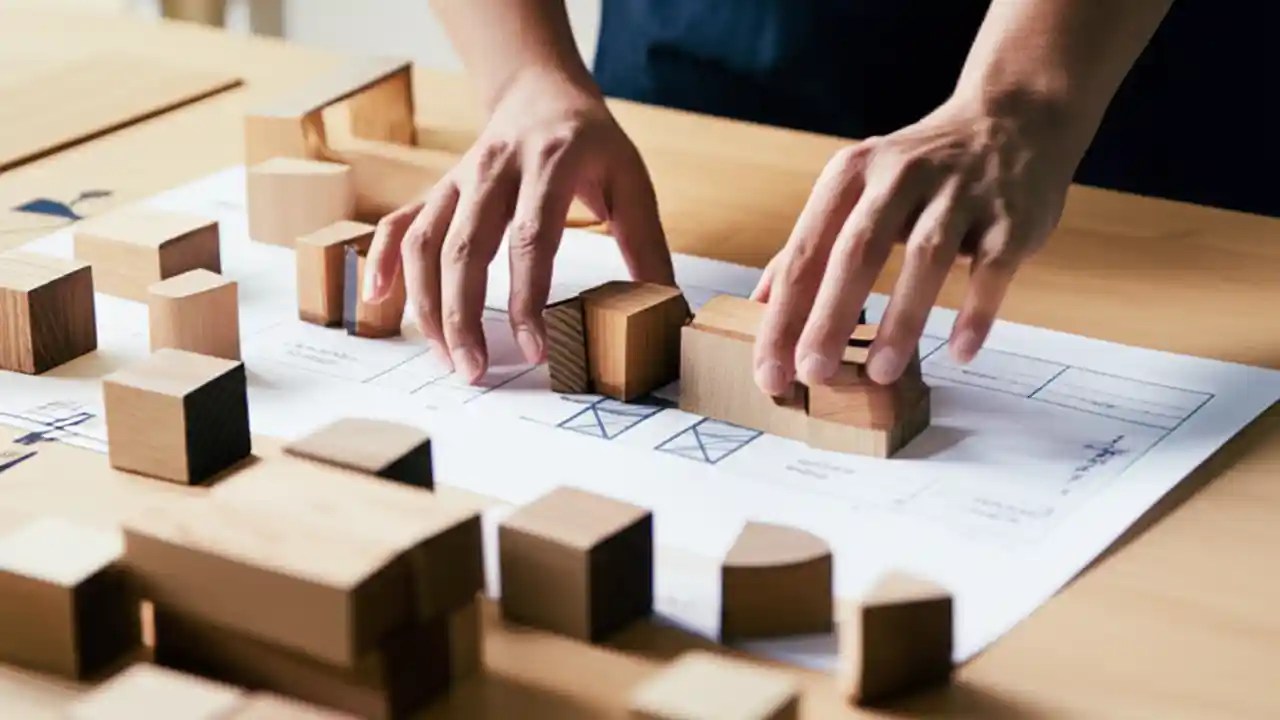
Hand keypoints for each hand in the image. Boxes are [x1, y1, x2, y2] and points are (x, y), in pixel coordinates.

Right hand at [364, 69, 674, 382]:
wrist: (541, 92)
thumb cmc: (591, 143)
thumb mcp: (631, 182)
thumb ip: (646, 246)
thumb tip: (667, 310)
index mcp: (549, 164)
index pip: (531, 241)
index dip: (527, 301)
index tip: (535, 350)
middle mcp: (493, 169)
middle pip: (465, 250)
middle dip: (463, 318)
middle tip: (475, 372)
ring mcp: (457, 179)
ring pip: (425, 244)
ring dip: (427, 307)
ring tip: (446, 358)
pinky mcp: (437, 190)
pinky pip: (402, 226)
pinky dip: (385, 263)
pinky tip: (380, 301)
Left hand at [751, 96, 1075, 393]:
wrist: (1013, 118)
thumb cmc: (920, 171)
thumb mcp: (857, 187)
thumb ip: (811, 243)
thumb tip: (761, 301)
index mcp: (851, 173)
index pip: (805, 251)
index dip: (784, 314)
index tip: (770, 370)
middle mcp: (901, 176)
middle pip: (858, 250)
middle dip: (831, 316)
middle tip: (812, 372)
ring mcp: (959, 194)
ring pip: (925, 257)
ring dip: (901, 319)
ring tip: (879, 373)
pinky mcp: (1009, 217)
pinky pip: (990, 269)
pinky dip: (977, 313)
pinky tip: (961, 353)